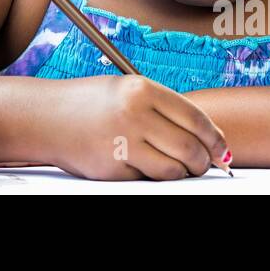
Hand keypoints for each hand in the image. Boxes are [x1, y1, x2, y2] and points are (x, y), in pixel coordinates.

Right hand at [49, 75, 229, 179]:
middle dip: (202, 161)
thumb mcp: (128, 92)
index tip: (222, 148)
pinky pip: (147, 180)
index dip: (215, 137)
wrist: (47, 117)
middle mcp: (135, 115)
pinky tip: (143, 166)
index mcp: (142, 90)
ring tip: (176, 167)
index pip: (195, 118)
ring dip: (181, 173)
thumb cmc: (90, 103)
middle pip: (189, 148)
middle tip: (202, 164)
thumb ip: (164, 110)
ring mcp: (123, 143)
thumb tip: (207, 138)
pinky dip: (152, 178)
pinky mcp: (112, 168)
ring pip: (173, 170)